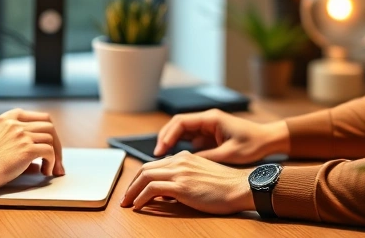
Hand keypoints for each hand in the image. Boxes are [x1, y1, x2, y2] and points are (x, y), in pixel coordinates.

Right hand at [0, 109, 64, 187]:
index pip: (39, 117)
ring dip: (55, 155)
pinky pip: (49, 152)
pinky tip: (46, 171)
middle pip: (49, 126)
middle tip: (57, 158)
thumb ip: (12, 142)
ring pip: (51, 139)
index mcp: (8, 118)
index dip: (48, 131)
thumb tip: (36, 162)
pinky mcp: (27, 149)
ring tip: (50, 168)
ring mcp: (22, 135)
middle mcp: (16, 124)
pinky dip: (52, 162)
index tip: (51, 143)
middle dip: (56, 143)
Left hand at [120, 151, 253, 213]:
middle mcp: (179, 161)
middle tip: (125, 197)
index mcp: (184, 157)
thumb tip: (166, 193)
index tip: (134, 189)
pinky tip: (138, 206)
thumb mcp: (201, 176)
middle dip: (131, 183)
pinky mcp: (181, 185)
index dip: (141, 177)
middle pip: (145, 168)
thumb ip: (184, 179)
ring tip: (127, 203)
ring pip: (145, 177)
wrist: (239, 187)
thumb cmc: (225, 186)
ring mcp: (180, 172)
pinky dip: (140, 198)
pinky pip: (152, 189)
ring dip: (132, 191)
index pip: (155, 165)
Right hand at [154, 109, 288, 163]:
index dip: (167, 136)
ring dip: (172, 143)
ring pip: (183, 132)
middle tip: (156, 156)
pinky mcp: (210, 135)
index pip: (180, 122)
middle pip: (178, 125)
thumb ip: (207, 158)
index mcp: (211, 118)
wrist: (269, 140)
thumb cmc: (253, 144)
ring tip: (163, 160)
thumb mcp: (229, 154)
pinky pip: (191, 139)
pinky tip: (177, 160)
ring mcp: (208, 127)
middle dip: (165, 139)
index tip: (160, 151)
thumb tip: (185, 165)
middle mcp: (207, 119)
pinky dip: (182, 148)